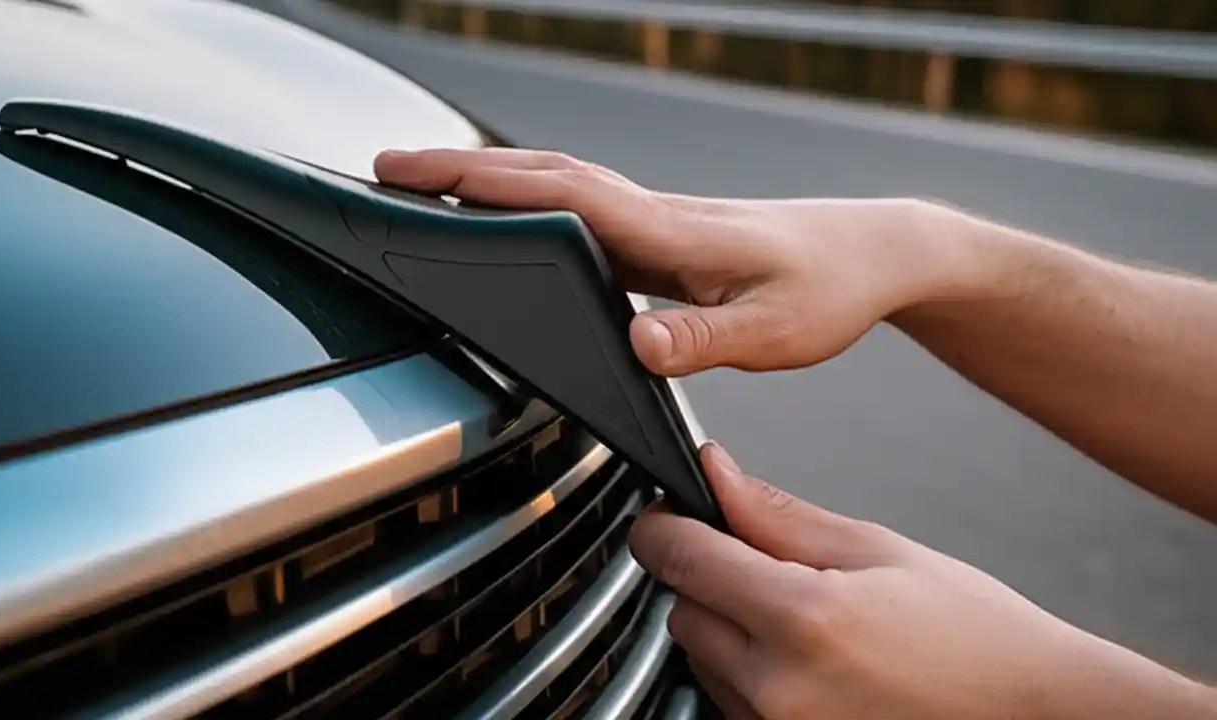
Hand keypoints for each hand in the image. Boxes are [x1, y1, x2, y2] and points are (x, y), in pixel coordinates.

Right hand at [375, 148, 962, 375]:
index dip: (477, 184)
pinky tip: (515, 222)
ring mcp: (657, 222)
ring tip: (428, 188)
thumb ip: (704, 337)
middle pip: (539, 177)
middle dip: (457, 170)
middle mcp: (653, 215)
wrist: (876, 251)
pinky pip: (582, 211)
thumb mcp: (776, 331)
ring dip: (489, 180)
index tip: (408, 178)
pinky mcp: (666, 238)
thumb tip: (635, 344)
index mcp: (668, 230)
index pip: (555, 195)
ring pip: (557, 186)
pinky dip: (532, 203)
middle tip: (385, 170)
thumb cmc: (831, 286)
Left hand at [629, 443, 1216, 718]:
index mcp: (803, 621)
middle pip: (683, 611)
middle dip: (709, 579)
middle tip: (769, 569)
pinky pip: (730, 704)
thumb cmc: (978, 638)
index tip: (667, 515)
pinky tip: (811, 665)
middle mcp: (778, 690)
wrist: (1037, 716)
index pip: (681, 559)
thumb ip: (779, 514)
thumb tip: (716, 473)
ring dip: (731, 632)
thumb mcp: (879, 550)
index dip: (664, 526)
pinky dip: (752, 677)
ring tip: (811, 625)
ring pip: (702, 659)